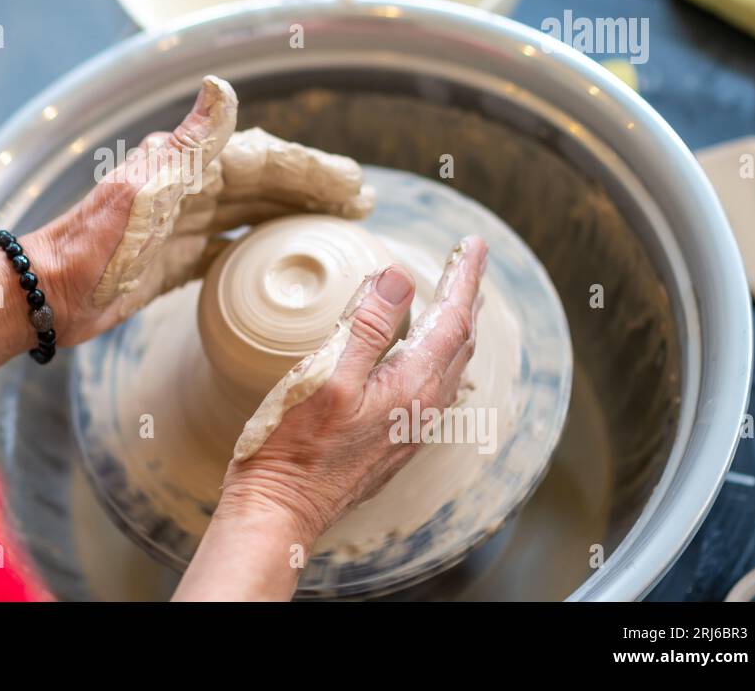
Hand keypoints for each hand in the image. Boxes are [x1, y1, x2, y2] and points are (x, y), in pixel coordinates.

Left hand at [28, 76, 373, 344]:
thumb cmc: (94, 244)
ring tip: (338, 226)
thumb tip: (222, 86)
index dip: (311, 170)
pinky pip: (230, 248)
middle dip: (315, 191)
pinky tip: (282, 257)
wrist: (50, 292)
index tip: (354, 184)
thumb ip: (190, 144)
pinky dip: (260, 247)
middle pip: (266, 186)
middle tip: (364, 204)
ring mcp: (184, 227)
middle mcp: (189, 191)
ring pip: (252, 214)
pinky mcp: (175, 261)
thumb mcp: (146, 190)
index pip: (264, 162)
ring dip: (295, 215)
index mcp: (187, 169)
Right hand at [218, 235, 487, 546]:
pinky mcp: (394, 440)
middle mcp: (421, 407)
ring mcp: (410, 427)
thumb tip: (399, 277)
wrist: (281, 510)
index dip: (463, 277)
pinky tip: (423, 356)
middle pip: (459, 340)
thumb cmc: (293, 448)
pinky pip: (432, 385)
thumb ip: (365, 326)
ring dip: (455, 326)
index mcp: (411, 385)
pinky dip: (438, 354)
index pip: (452, 318)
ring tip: (454, 299)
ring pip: (449, 365)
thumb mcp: (326, 377)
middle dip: (466, 296)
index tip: (473, 244)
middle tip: (466, 261)